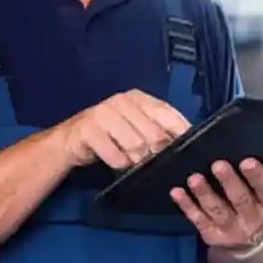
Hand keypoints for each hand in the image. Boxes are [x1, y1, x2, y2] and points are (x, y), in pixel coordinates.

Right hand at [56, 90, 190, 168]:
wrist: (70, 139)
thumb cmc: (109, 134)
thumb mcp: (135, 126)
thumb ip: (157, 128)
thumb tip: (187, 142)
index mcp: (137, 98)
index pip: (166, 113)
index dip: (181, 131)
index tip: (192, 149)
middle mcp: (121, 101)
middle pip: (153, 133)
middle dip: (158, 152)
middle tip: (158, 164)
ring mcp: (103, 114)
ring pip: (135, 145)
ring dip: (139, 160)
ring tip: (136, 164)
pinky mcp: (88, 131)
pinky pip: (114, 155)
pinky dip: (120, 164)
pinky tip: (119, 164)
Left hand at [170, 158, 262, 248]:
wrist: (252, 246)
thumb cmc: (262, 208)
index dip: (258, 177)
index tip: (247, 161)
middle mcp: (253, 220)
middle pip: (240, 200)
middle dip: (229, 182)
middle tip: (217, 164)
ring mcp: (231, 230)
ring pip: (217, 210)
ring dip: (204, 193)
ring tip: (193, 177)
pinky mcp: (212, 236)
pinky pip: (198, 220)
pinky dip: (186, 205)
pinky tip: (176, 191)